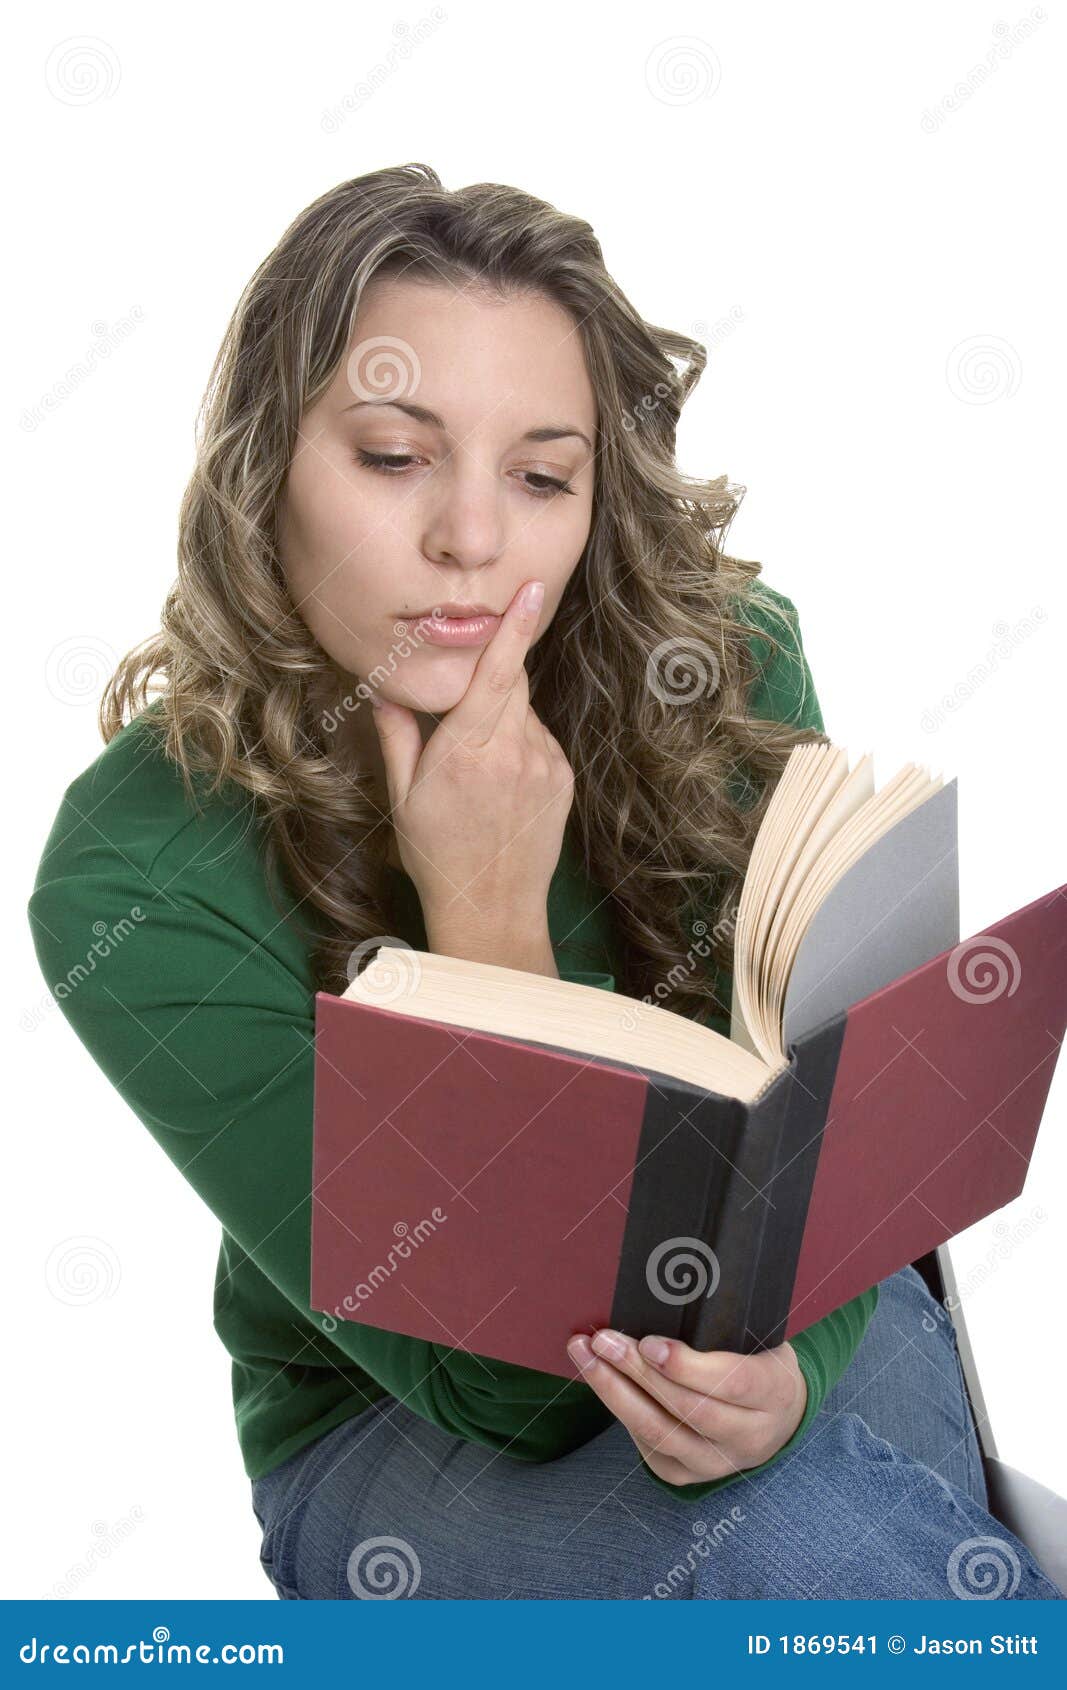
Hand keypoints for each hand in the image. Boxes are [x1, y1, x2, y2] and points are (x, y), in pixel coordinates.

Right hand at [372, 580, 574, 925]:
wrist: (493, 907)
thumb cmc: (437, 854)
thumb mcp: (402, 796)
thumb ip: (397, 735)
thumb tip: (383, 687)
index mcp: (468, 752)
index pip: (497, 675)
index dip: (514, 628)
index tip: (531, 589)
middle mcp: (513, 753)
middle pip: (512, 681)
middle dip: (491, 671)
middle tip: (464, 699)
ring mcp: (544, 765)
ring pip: (524, 711)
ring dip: (500, 717)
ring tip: (475, 768)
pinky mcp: (562, 777)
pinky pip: (538, 737)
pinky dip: (517, 742)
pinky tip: (498, 781)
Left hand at [566, 1325, 807, 1487]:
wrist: (776, 1418)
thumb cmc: (759, 1361)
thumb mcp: (761, 1338)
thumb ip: (725, 1323)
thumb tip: (667, 1285)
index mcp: (773, 1393)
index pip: (733, 1383)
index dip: (687, 1366)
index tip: (649, 1343)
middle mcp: (749, 1437)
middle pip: (687, 1409)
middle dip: (637, 1372)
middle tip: (602, 1339)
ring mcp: (716, 1463)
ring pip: (659, 1433)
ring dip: (614, 1392)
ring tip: (585, 1355)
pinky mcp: (687, 1475)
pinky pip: (647, 1446)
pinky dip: (621, 1410)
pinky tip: (601, 1380)